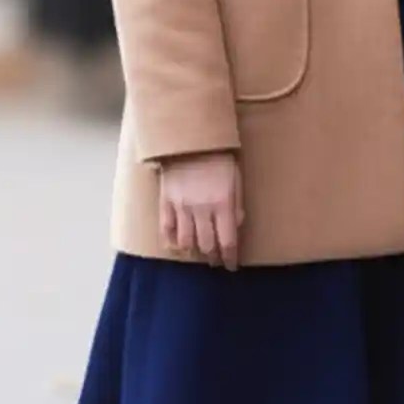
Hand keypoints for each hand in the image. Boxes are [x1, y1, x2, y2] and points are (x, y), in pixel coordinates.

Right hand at [158, 151, 243, 269]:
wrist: (189, 137)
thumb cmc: (218, 156)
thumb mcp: (236, 178)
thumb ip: (237, 204)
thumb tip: (238, 226)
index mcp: (222, 203)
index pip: (228, 241)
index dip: (230, 257)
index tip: (231, 265)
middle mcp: (201, 209)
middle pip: (207, 245)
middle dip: (213, 257)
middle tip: (216, 261)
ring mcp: (181, 207)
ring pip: (185, 242)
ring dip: (193, 252)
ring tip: (198, 253)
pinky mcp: (165, 202)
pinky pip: (166, 230)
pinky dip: (171, 242)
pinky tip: (177, 247)